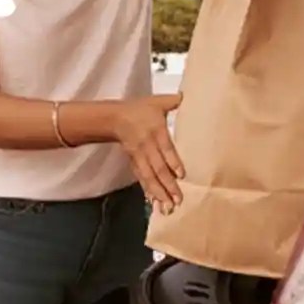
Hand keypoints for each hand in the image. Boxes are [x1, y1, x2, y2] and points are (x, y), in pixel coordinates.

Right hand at [111, 93, 184, 213]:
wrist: (115, 117)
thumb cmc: (140, 109)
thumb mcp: (157, 101)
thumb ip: (174, 101)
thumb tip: (188, 96)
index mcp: (155, 130)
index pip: (165, 148)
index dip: (172, 162)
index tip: (180, 175)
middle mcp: (147, 146)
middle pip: (157, 167)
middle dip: (167, 185)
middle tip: (177, 200)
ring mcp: (139, 156)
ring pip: (149, 177)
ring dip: (158, 193)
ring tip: (167, 207)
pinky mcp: (135, 162)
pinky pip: (142, 178)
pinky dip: (148, 190)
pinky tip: (154, 202)